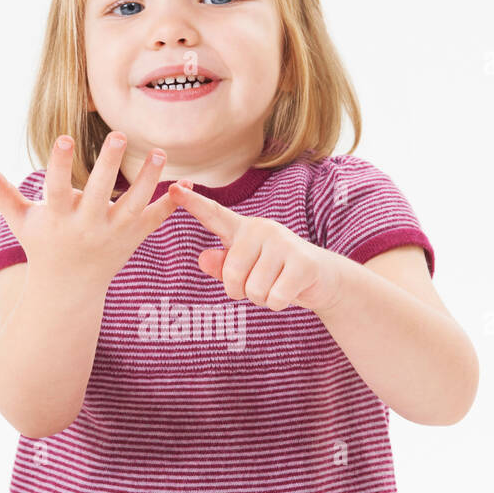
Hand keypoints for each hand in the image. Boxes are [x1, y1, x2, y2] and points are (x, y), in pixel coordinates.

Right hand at [0, 133, 182, 288]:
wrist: (68, 290)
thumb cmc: (42, 246)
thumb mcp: (20, 221)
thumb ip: (0, 192)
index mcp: (58, 218)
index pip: (57, 188)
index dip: (60, 163)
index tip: (66, 137)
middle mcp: (86, 226)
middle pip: (99, 192)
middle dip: (110, 165)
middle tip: (120, 134)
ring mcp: (112, 234)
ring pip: (134, 205)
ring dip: (149, 180)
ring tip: (160, 152)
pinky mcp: (132, 239)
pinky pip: (153, 221)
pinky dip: (169, 206)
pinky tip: (185, 185)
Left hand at [168, 181, 341, 313]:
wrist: (321, 278)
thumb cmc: (275, 274)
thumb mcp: (245, 270)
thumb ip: (222, 265)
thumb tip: (203, 258)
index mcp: (243, 229)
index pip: (214, 215)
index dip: (192, 204)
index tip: (172, 189)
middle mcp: (263, 230)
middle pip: (231, 274)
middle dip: (241, 291)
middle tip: (260, 284)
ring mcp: (284, 244)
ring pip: (254, 291)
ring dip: (263, 299)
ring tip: (277, 284)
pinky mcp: (303, 263)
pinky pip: (275, 298)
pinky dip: (279, 303)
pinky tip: (290, 290)